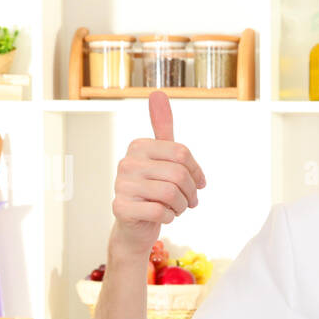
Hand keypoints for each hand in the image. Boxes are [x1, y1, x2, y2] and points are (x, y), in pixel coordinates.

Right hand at [110, 90, 205, 257]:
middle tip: (189, 202)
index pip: (182, 153)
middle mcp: (127, 162)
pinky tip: (163, 216)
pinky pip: (160, 211)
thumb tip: (157, 92)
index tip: (198, 184)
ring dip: (180, 206)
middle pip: (178, 174)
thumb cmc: (152, 190)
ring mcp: (121, 185)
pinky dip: (168, 217)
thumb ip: (162, 127)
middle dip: (190, 193)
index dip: (196, 172)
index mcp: (139, 146)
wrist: (136, 225)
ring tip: (176, 208)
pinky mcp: (120, 207)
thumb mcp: (161, 157)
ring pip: (171, 194)